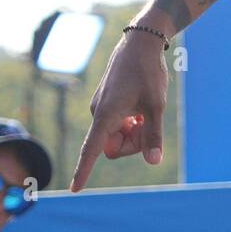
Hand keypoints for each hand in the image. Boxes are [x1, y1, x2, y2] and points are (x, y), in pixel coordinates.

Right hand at [70, 28, 169, 191]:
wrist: (141, 42)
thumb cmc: (148, 72)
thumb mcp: (156, 106)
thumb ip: (154, 135)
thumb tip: (154, 162)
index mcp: (106, 115)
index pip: (92, 150)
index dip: (83, 171)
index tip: (74, 189)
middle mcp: (99, 113)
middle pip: (112, 147)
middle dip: (132, 144)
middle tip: (149, 125)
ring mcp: (102, 107)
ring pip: (116, 136)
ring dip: (133, 132)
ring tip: (146, 113)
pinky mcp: (107, 102)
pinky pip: (117, 124)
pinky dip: (131, 123)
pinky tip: (141, 109)